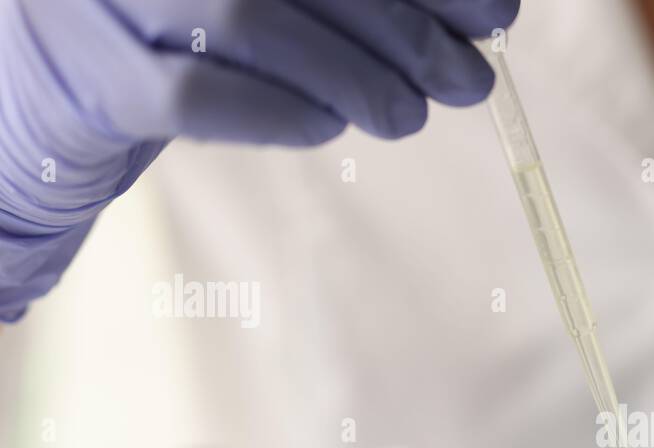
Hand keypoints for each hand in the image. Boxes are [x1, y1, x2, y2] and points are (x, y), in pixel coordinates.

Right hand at [0, 0, 518, 317]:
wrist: (54, 86)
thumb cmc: (182, 29)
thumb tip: (482, 11)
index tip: (499, 14)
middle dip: (406, 28)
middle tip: (469, 81)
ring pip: (246, 21)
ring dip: (355, 77)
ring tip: (409, 116)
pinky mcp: (93, 77)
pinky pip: (195, 96)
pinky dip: (279, 113)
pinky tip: (324, 129)